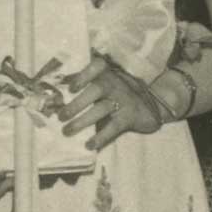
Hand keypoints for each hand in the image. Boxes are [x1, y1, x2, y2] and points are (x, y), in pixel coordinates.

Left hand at [53, 62, 171, 149]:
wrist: (154, 102)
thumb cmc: (120, 90)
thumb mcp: (106, 80)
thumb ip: (84, 80)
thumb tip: (57, 82)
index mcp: (107, 74)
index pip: (96, 66)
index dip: (83, 75)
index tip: (70, 87)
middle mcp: (115, 84)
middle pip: (96, 90)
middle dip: (77, 103)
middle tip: (60, 116)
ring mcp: (123, 100)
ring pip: (102, 109)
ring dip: (82, 121)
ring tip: (66, 131)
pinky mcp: (129, 117)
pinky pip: (113, 127)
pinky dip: (101, 137)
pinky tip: (89, 144)